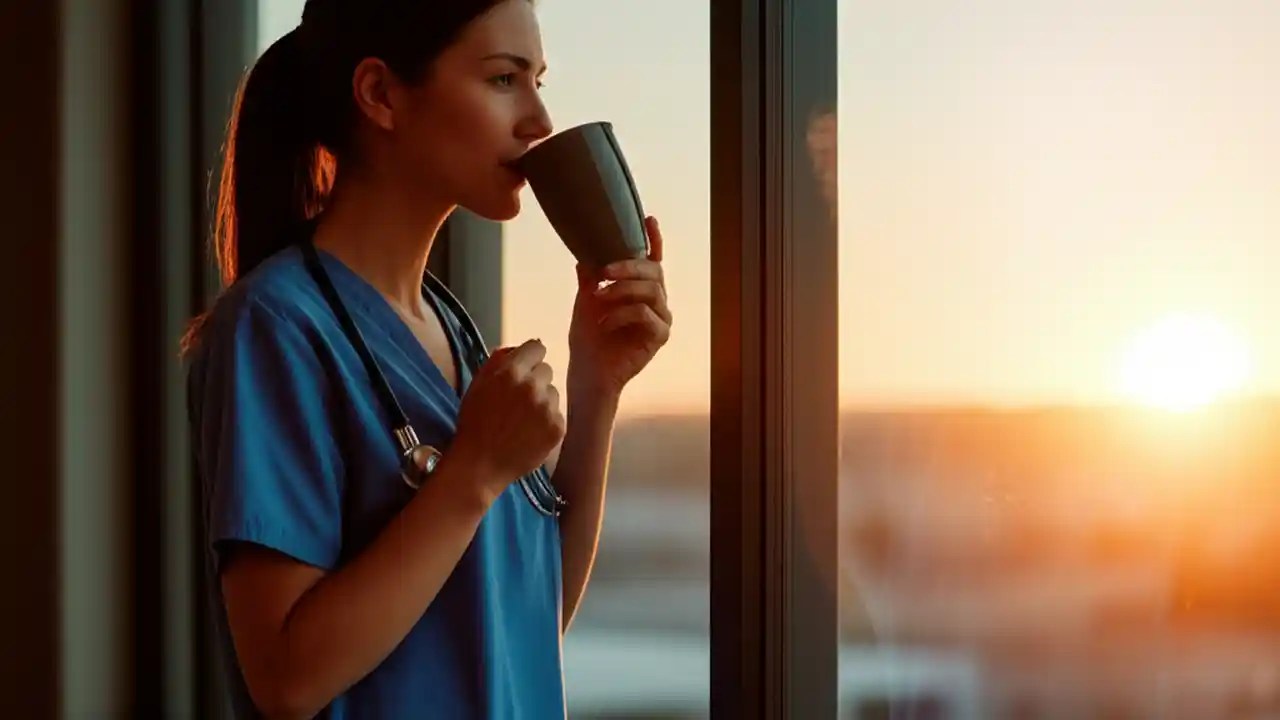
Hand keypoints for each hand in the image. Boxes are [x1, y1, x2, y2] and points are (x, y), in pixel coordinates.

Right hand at [449, 339, 565, 493]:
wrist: (480, 465)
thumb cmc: (474, 423)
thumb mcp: (477, 385)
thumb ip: (497, 361)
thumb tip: (517, 347)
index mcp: (510, 372)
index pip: (536, 348)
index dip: (529, 357)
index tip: (524, 368)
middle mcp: (532, 387)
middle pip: (546, 370)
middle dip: (534, 380)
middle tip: (518, 400)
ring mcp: (547, 408)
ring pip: (553, 392)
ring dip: (541, 400)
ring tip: (521, 419)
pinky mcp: (557, 428)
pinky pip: (557, 414)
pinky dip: (546, 421)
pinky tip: (529, 432)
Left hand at [568, 216, 672, 397]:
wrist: (588, 371)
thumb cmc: (588, 338)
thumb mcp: (585, 300)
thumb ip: (590, 276)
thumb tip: (584, 251)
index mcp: (641, 290)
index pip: (652, 260)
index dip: (653, 240)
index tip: (648, 219)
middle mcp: (656, 302)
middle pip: (654, 272)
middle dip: (629, 266)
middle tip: (605, 269)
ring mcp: (661, 319)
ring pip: (651, 291)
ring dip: (622, 290)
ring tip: (598, 297)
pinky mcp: (660, 337)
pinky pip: (645, 314)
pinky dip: (622, 314)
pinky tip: (605, 322)